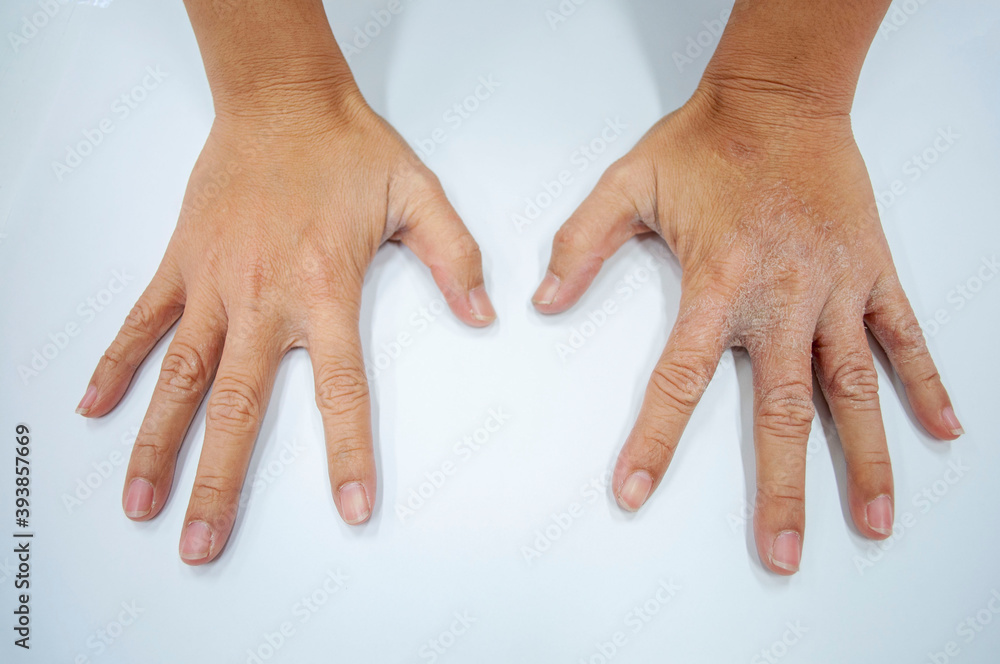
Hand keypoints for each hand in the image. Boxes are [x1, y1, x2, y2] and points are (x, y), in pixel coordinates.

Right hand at [77, 92, 494, 563]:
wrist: (282, 99)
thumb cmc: (347, 148)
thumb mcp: (419, 197)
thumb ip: (454, 259)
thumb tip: (484, 315)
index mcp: (325, 289)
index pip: (340, 391)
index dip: (348, 454)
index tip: (351, 508)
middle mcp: (263, 297)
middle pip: (238, 407)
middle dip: (219, 482)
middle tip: (203, 543)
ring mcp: (215, 283)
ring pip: (180, 378)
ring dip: (157, 443)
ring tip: (140, 502)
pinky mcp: (182, 263)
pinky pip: (142, 321)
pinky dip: (117, 364)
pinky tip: (94, 406)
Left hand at [532, 80, 960, 573]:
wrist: (781, 96)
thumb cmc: (708, 139)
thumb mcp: (627, 184)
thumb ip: (582, 245)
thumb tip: (544, 301)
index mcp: (719, 283)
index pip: (680, 380)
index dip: (656, 441)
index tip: (636, 493)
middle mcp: (782, 297)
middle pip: (783, 411)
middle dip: (781, 489)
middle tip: (782, 553)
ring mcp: (836, 289)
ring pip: (854, 389)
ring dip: (866, 458)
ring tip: (873, 522)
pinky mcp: (872, 272)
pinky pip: (905, 336)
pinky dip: (925, 383)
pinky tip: (941, 431)